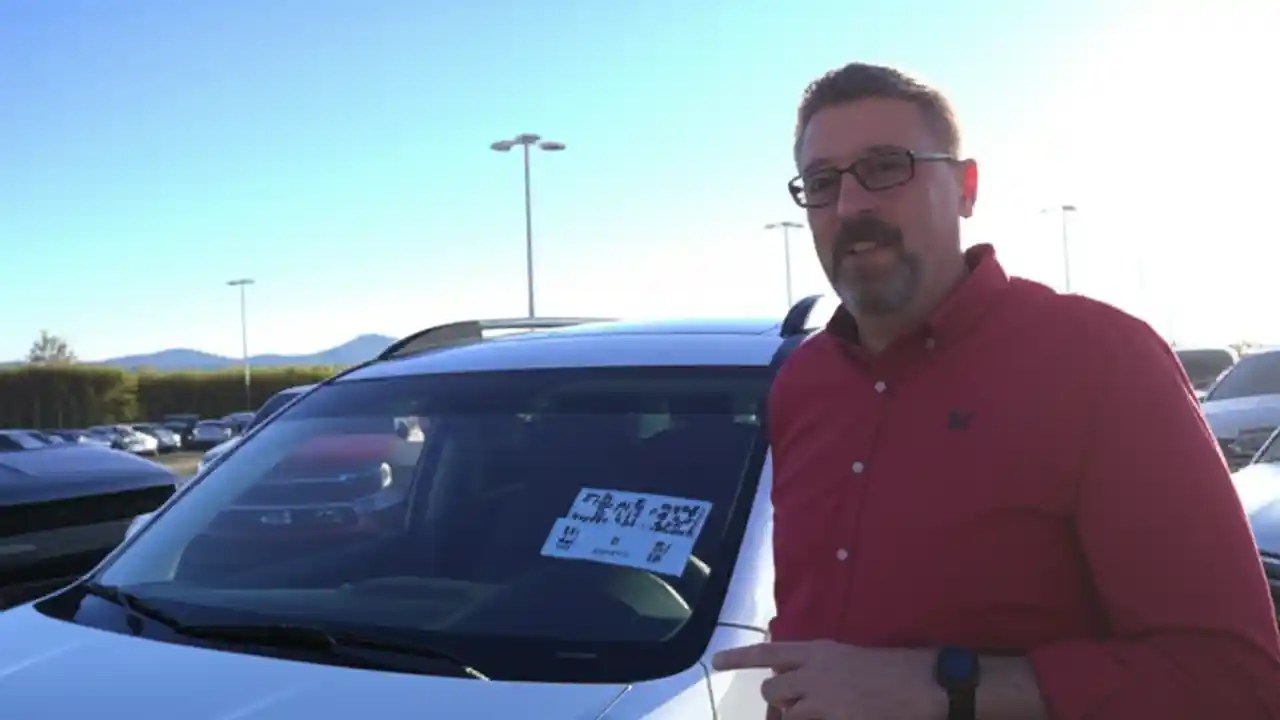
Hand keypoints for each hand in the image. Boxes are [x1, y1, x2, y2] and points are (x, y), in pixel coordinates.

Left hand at [711, 640, 943, 719]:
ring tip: (830, 710)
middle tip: (806, 706)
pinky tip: (837, 715)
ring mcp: (822, 696)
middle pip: (773, 690)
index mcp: (818, 650)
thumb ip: (819, 667)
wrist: (922, 683)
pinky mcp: (833, 716)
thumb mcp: (848, 659)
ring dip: (799, 715)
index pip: (767, 651)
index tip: (715, 661)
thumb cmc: (892, 670)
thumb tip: (795, 680)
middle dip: (782, 702)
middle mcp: (813, 670)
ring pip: (787, 713)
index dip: (738, 657)